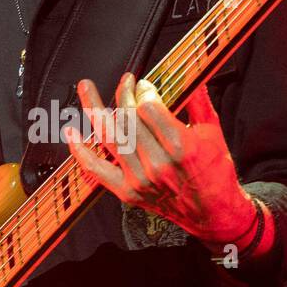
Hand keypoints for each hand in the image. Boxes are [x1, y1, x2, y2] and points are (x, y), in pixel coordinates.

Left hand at [63, 72, 270, 253]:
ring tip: (85, 88)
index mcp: (181, 147)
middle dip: (122, 94)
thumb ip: (199, 100)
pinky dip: (80, 151)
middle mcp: (157, 164)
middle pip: (126, 119)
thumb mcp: (214, 132)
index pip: (148, 108)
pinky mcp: (128, 191)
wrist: (213, 214)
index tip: (144, 85)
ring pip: (108, 137)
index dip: (143, 91)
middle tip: (125, 82)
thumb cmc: (215, 172)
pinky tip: (71, 132)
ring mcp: (139, 179)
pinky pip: (96, 169)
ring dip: (93, 108)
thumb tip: (190, 72)